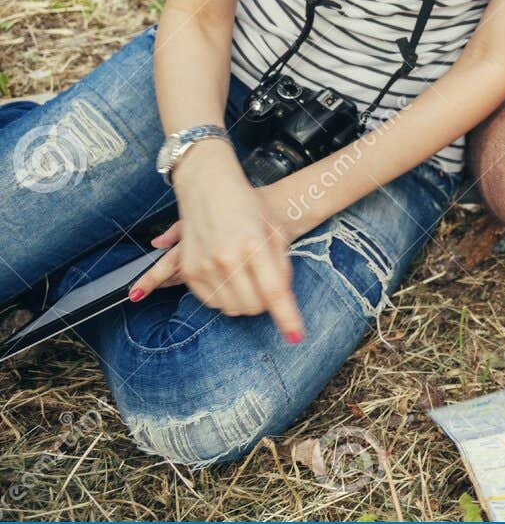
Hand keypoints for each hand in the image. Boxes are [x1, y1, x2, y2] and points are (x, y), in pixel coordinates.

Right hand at [130, 152, 306, 343]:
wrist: (209, 187)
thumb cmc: (250, 207)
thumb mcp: (275, 231)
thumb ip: (281, 266)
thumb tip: (283, 301)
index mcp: (254, 245)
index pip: (275, 292)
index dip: (287, 317)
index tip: (295, 336)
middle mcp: (227, 257)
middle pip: (254, 306)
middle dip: (267, 304)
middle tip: (270, 287)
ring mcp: (205, 265)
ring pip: (233, 308)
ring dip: (246, 302)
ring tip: (251, 279)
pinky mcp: (190, 271)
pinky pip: (212, 302)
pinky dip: (226, 298)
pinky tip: (233, 280)